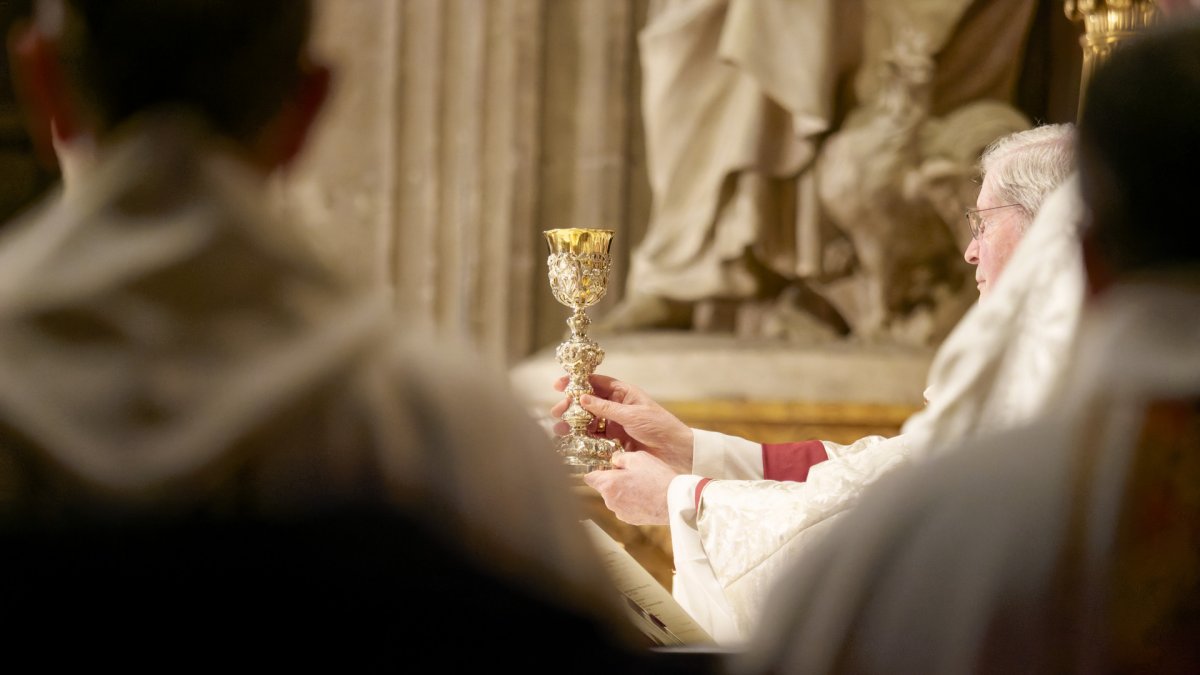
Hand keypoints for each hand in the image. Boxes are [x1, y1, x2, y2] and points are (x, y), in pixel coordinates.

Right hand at [551, 374, 692, 473]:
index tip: (560, 385)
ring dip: (573, 425)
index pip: (596, 383)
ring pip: (588, 422)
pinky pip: (594, 439)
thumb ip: (606, 408)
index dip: (577, 382)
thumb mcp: (632, 415)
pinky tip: (570, 442)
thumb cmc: (660, 427)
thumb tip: (582, 397)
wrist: (676, 452)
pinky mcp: (614, 443)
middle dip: (571, 406)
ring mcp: (614, 425)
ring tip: (559, 430)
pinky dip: (581, 440)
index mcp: (623, 394)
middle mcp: (616, 408)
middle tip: (557, 412)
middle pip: (588, 403)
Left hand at [583, 450, 677, 525]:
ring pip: (616, 497)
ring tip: (643, 484)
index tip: (606, 467)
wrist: (675, 501)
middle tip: (632, 472)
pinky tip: (647, 495)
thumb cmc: (657, 478)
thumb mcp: (638, 457)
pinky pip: (626, 506)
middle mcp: (610, 501)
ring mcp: (620, 512)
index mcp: (608, 485)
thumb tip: (615, 461)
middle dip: (614, 480)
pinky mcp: (631, 519)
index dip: (597, 470)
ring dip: (624, 491)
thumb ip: (620, 458)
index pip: (590, 477)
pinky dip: (632, 501)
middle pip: (605, 487)